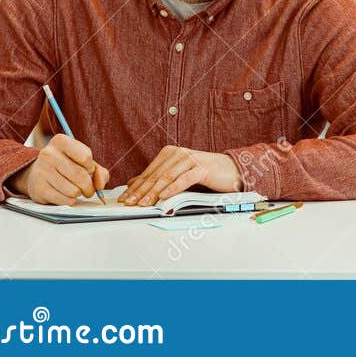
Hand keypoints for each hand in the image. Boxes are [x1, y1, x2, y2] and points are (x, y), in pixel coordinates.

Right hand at [9, 134, 109, 204]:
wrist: (37, 174)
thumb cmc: (66, 166)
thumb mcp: (84, 162)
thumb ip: (99, 172)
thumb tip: (100, 186)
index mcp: (61, 141)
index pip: (86, 157)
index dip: (91, 168)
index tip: (87, 169)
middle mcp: (48, 154)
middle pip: (81, 176)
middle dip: (90, 186)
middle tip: (88, 189)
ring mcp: (41, 171)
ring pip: (74, 191)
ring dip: (79, 194)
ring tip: (74, 190)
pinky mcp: (38, 189)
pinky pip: (65, 200)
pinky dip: (70, 201)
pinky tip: (64, 194)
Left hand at [120, 146, 241, 205]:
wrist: (231, 169)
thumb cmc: (204, 173)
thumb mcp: (178, 174)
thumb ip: (158, 177)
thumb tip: (134, 183)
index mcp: (170, 153)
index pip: (149, 173)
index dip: (135, 187)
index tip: (124, 198)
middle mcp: (178, 153)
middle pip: (155, 176)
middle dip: (140, 191)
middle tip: (129, 203)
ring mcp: (190, 159)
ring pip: (167, 178)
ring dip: (153, 192)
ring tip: (144, 203)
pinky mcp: (202, 168)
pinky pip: (184, 179)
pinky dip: (173, 188)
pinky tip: (164, 196)